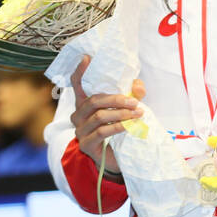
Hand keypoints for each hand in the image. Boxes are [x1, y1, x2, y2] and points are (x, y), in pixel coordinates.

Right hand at [70, 55, 145, 171]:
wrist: (116, 158)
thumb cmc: (119, 129)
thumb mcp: (127, 108)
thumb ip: (133, 94)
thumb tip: (138, 87)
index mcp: (85, 103)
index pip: (78, 84)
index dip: (80, 71)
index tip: (87, 58)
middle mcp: (78, 115)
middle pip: (93, 100)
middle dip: (116, 99)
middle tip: (135, 101)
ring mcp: (80, 130)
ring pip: (99, 116)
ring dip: (121, 113)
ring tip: (138, 113)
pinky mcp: (86, 144)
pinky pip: (102, 132)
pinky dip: (118, 126)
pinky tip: (130, 125)